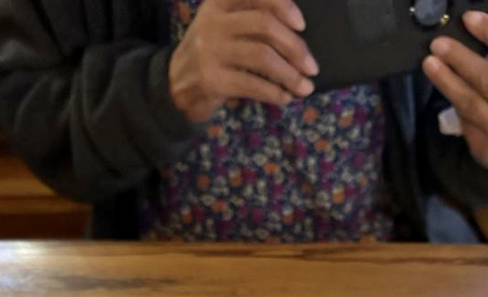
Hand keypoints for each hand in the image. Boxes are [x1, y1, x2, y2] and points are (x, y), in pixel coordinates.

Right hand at [169, 0, 318, 122]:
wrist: (176, 85)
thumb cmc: (212, 55)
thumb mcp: (224, 25)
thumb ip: (251, 18)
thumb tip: (297, 35)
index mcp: (219, 2)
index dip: (283, 6)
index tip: (301, 25)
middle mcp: (214, 22)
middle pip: (265, 26)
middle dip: (295, 48)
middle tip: (312, 66)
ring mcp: (211, 51)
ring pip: (262, 56)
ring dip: (290, 74)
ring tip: (304, 87)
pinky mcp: (212, 80)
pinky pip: (253, 84)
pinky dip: (274, 92)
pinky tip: (285, 97)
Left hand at [422, 12, 487, 181]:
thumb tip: (471, 43)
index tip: (469, 20)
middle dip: (460, 59)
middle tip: (438, 45)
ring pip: (470, 103)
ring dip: (447, 81)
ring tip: (429, 65)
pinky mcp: (486, 149)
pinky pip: (465, 121)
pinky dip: (454, 104)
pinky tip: (444, 89)